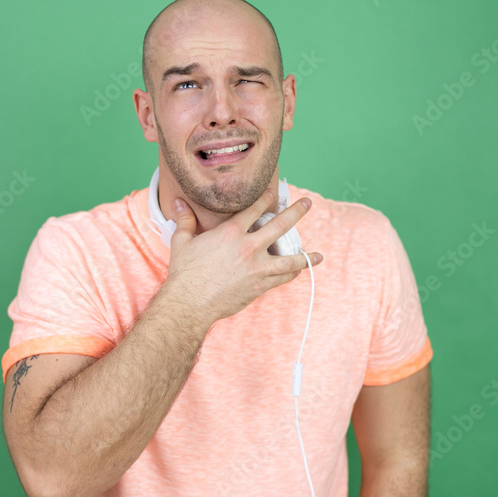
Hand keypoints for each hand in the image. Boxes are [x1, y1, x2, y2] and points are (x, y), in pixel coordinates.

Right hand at [162, 187, 322, 326]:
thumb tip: (178, 203)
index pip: (254, 209)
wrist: (189, 303)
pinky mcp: (260, 285)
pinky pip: (283, 278)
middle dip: (296, 212)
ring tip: (319, 254)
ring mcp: (257, 267)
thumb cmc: (185, 273)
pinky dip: (293, 274)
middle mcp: (248, 246)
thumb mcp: (182, 242)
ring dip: (306, 255)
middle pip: (280, 225)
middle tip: (307, 204)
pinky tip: (300, 272)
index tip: (273, 193)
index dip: (265, 199)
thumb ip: (185, 220)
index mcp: (230, 232)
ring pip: (290, 257)